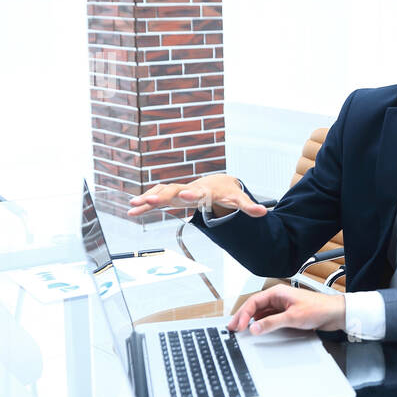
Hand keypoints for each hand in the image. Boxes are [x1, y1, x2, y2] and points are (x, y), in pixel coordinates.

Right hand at [128, 174, 267, 217]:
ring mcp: (178, 191)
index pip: (199, 191)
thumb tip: (264, 213)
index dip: (192, 193)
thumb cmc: (226, 193)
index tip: (185, 195)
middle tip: (151, 201)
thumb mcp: (238, 200)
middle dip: (163, 195)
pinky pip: (155, 199)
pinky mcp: (171, 197)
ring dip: (148, 199)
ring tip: (133, 206)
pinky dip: (144, 204)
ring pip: (161, 193)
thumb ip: (249, 207)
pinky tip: (132, 210)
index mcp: (205, 190)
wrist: (216, 183)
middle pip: (175, 191)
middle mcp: (188, 188)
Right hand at [227, 284, 345, 333]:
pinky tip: (258, 329)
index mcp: (278, 292)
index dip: (243, 314)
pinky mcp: (288, 313)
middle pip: (255, 306)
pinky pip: (270, 317)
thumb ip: (272, 323)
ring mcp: (283, 305)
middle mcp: (279, 297)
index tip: (237, 326)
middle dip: (243, 317)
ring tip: (241, 329)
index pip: (254, 302)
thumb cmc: (319, 309)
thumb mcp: (292, 317)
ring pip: (261, 312)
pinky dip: (261, 323)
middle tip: (232, 328)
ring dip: (251, 320)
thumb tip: (254, 328)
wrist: (335, 313)